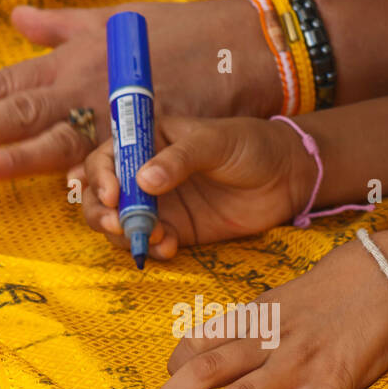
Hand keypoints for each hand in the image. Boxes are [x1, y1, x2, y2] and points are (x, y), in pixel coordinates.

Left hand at [0, 0, 281, 180]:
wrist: (241, 45)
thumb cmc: (179, 34)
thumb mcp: (114, 20)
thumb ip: (61, 28)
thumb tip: (15, 20)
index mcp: (71, 62)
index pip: (4, 83)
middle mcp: (87, 84)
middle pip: (20, 108)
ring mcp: (120, 109)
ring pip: (63, 134)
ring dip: (21, 151)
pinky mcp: (158, 129)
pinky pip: (123, 155)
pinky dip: (98, 171)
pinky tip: (70, 188)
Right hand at [84, 111, 313, 259]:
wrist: (286, 176)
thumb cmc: (250, 145)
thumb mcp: (215, 142)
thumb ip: (180, 159)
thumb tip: (143, 182)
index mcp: (148, 141)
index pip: (107, 157)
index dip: (102, 176)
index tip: (114, 195)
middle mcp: (145, 173)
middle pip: (103, 194)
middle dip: (102, 212)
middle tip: (119, 225)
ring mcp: (160, 204)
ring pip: (120, 223)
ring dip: (125, 234)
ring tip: (152, 236)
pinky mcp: (177, 229)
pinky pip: (151, 242)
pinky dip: (153, 248)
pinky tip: (170, 246)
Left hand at [138, 236, 387, 388]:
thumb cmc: (339, 286)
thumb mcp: (286, 295)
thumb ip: (256, 321)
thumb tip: (225, 340)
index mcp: (256, 317)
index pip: (200, 341)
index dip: (175, 365)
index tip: (165, 384)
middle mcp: (268, 340)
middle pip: (206, 370)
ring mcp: (298, 363)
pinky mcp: (334, 382)